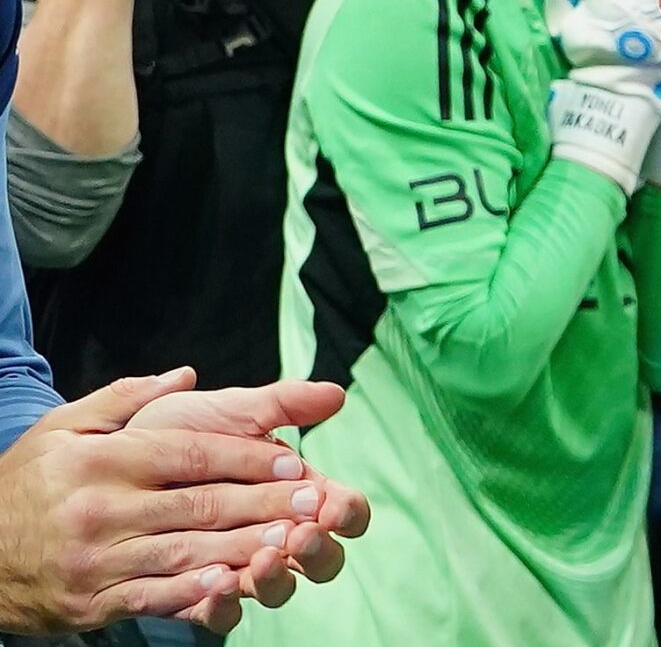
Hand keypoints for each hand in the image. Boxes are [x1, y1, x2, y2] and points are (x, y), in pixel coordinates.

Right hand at [0, 369, 337, 632]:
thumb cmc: (27, 483)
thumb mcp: (64, 427)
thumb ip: (125, 398)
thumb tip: (185, 375)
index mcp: (101, 461)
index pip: (189, 456)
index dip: (245, 458)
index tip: (294, 460)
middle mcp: (100, 509)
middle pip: (199, 505)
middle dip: (263, 503)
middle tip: (315, 500)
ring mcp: (95, 559)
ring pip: (185, 552)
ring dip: (246, 548)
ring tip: (295, 542)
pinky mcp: (90, 600)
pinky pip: (151, 597)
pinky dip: (193, 594)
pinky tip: (232, 585)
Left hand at [126, 378, 371, 621]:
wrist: (105, 460)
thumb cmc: (174, 431)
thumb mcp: (227, 412)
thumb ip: (282, 405)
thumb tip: (336, 394)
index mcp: (294, 492)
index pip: (342, 513)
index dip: (346, 513)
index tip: (333, 506)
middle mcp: (275, 535)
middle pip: (321, 560)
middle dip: (318, 551)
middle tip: (302, 534)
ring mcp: (239, 566)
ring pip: (276, 589)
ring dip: (276, 579)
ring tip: (262, 560)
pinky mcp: (197, 594)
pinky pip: (220, 614)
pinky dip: (223, 604)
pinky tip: (216, 586)